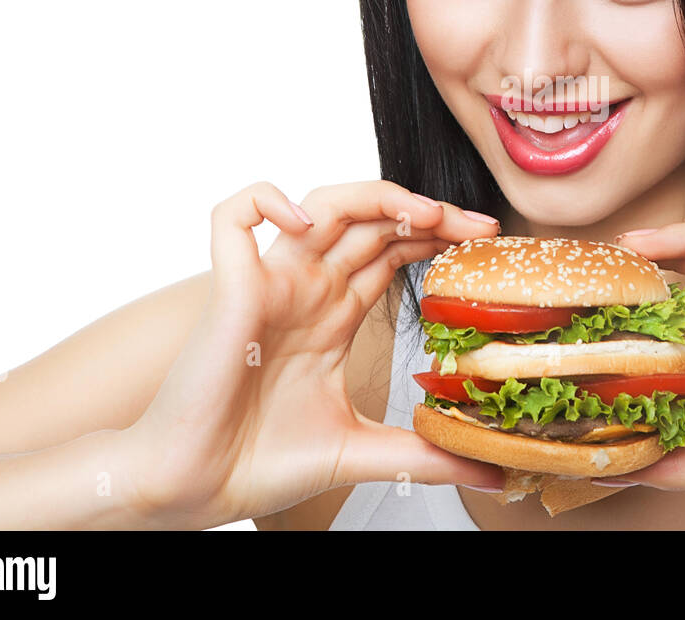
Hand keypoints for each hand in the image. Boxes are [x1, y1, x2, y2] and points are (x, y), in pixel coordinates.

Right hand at [121, 180, 504, 527]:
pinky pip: (233, 217)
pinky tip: (304, 221)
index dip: (438, 237)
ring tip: (421, 213)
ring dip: (374, 196)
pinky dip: (264, 200)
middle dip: (429, 212)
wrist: (194, 488)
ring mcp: (270, 284)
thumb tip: (490, 473)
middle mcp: (307, 290)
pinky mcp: (231, 289)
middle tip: (475, 224)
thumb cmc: (258, 464)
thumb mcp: (363, 453)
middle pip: (373, 221)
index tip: (484, 243)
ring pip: (321, 205)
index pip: (394, 251)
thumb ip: (425, 454)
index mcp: (334, 317)